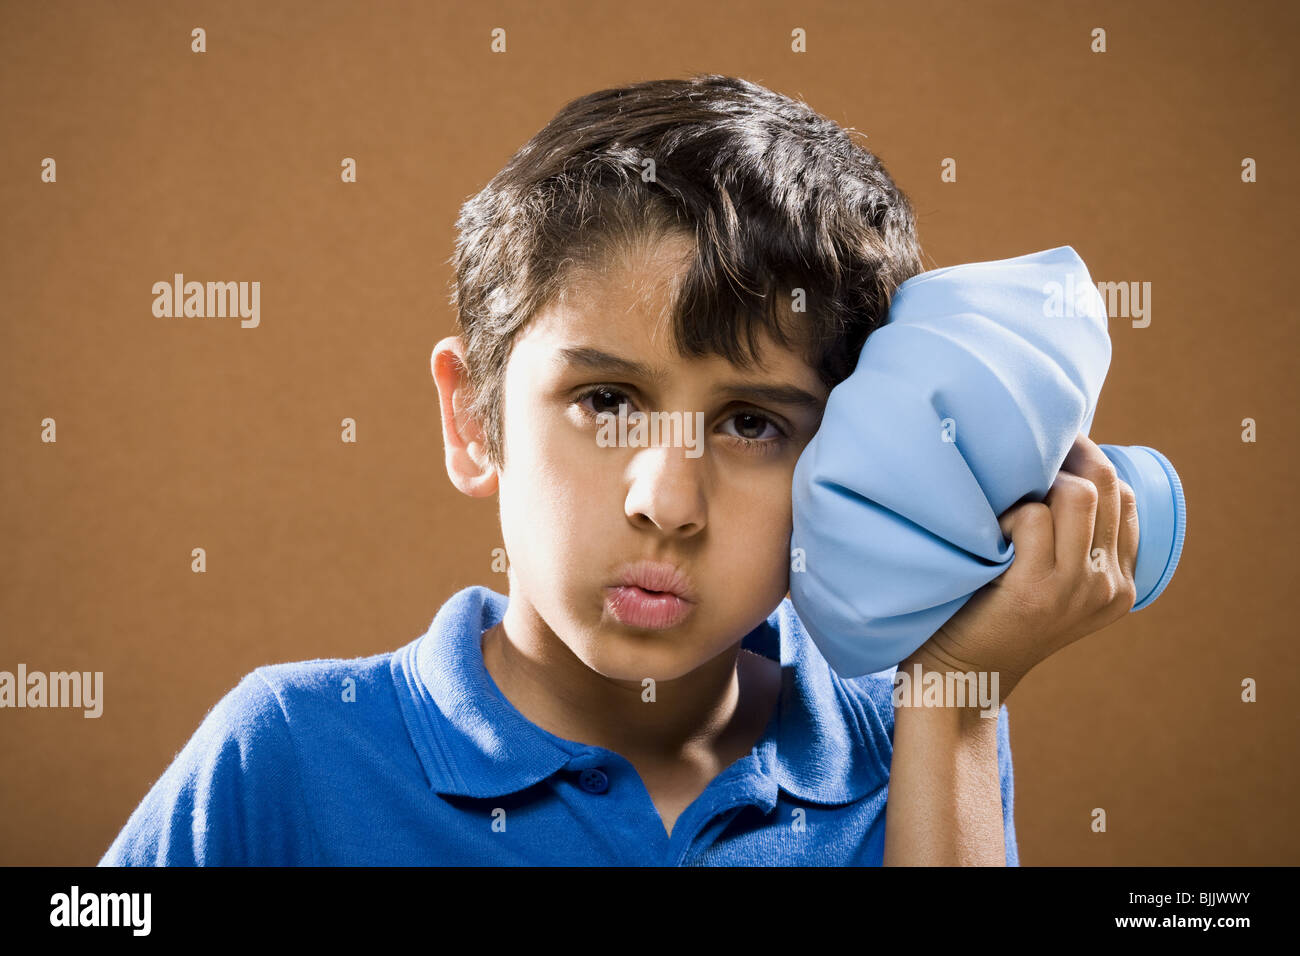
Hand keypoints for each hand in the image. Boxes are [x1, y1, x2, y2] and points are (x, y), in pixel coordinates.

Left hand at [901, 432, 1139, 698]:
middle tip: (1023, 451)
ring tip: (1004, 502)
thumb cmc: (991, 614)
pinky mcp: (1035, 590)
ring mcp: (1075, 589)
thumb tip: (1056, 461)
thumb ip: (1070, 542)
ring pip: (1076, 494)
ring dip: (1034, 483)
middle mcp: (1106, 586)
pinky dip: (1003, 512)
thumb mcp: (1050, 585)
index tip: (1050, 448)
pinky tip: (986, 532)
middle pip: (1105, 484)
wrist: (959, 676)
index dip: (1087, 460)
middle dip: (1066, 454)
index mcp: (1119, 584)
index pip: (1124, 495)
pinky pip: (1029, 517)